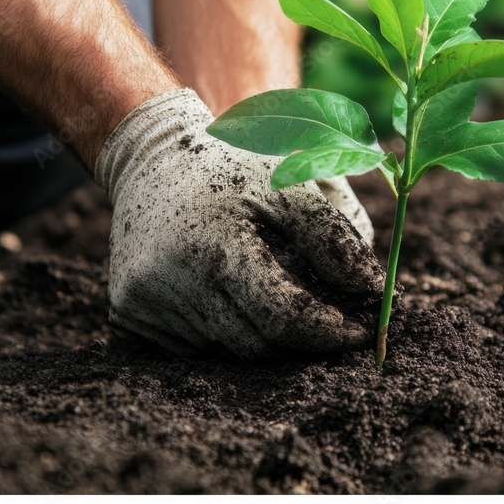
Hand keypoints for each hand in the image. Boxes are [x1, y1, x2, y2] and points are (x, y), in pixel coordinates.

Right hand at [95, 89, 383, 357]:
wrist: (150, 155)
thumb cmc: (233, 166)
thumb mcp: (289, 184)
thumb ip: (334, 237)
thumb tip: (374, 292)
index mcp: (214, 243)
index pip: (284, 314)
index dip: (330, 330)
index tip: (364, 329)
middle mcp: (171, 279)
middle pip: (258, 342)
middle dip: (305, 338)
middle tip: (339, 322)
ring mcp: (144, 300)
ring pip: (228, 348)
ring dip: (265, 334)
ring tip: (281, 294)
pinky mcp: (129, 311)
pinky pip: (196, 345)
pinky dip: (227, 330)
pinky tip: (232, 294)